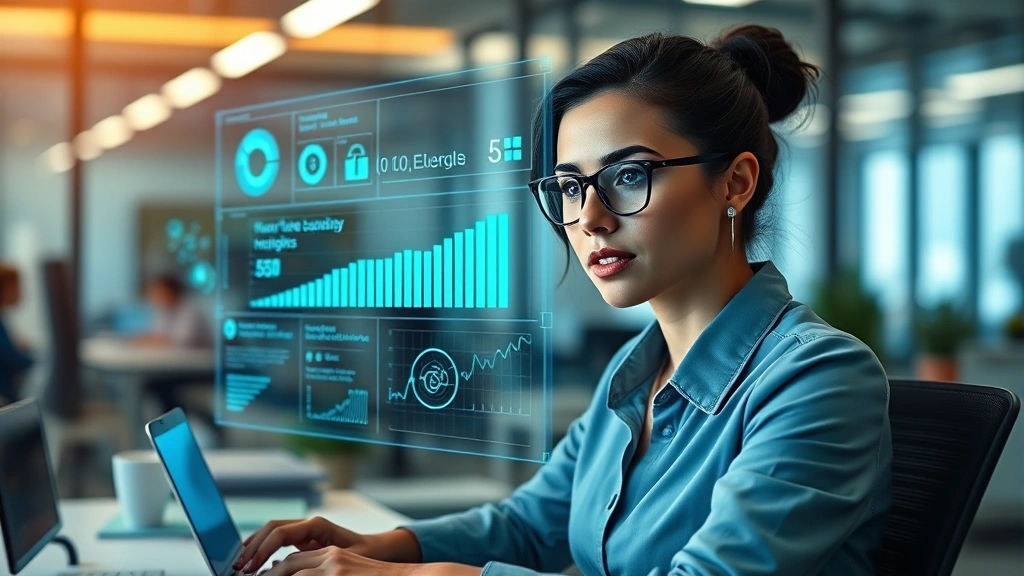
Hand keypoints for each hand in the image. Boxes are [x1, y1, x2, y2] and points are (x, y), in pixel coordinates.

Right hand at [235, 517, 372, 573]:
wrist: (379, 550)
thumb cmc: (366, 555)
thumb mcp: (342, 561)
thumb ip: (317, 563)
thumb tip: (289, 569)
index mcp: (317, 525)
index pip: (280, 532)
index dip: (262, 549)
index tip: (249, 568)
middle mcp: (309, 524)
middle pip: (272, 528)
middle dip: (253, 546)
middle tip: (238, 568)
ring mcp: (306, 531)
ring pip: (273, 532)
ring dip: (255, 546)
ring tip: (241, 565)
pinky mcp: (305, 540)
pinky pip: (280, 540)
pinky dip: (265, 549)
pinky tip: (254, 562)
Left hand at [264, 549, 481, 575]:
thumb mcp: (348, 571)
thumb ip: (324, 572)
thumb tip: (291, 573)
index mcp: (330, 555)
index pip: (290, 561)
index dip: (269, 572)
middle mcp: (329, 557)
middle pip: (286, 566)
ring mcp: (334, 567)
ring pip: (291, 572)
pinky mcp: (339, 574)